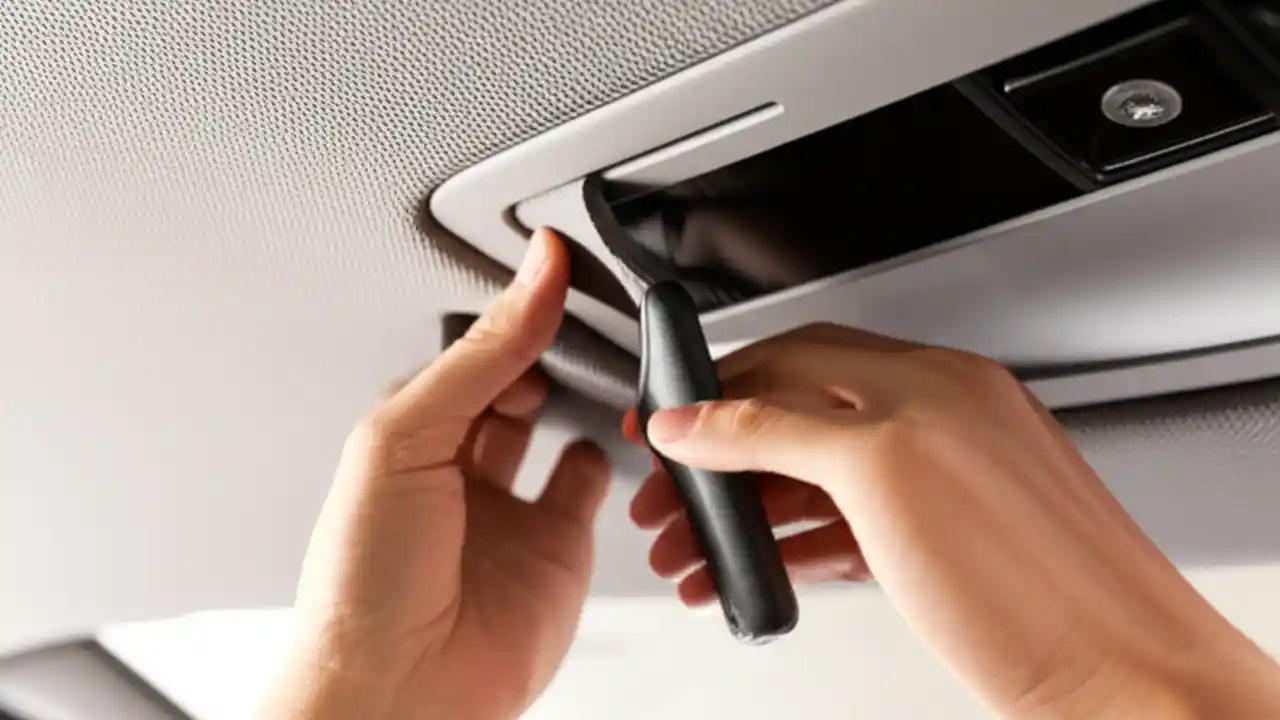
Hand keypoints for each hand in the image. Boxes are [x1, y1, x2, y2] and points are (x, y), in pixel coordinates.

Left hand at [259, 229, 610, 719]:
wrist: (398, 692)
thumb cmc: (363, 583)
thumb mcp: (408, 437)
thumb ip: (481, 356)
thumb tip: (534, 276)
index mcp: (410, 433)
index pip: (469, 351)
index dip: (511, 312)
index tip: (554, 267)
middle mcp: (460, 467)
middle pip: (515, 382)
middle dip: (546, 348)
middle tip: (583, 312)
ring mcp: (511, 509)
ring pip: (558, 424)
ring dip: (583, 393)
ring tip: (605, 359)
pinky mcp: (559, 549)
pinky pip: (592, 482)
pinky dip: (612, 452)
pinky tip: (615, 431)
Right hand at [626, 325, 1279, 718]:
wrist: (1127, 689)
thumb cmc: (1038, 592)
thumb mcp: (883, 480)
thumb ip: (778, 435)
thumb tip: (697, 421)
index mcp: (929, 382)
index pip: (792, 358)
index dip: (713, 389)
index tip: (660, 422)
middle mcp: (938, 421)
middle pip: (795, 419)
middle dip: (718, 461)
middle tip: (668, 502)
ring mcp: (944, 483)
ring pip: (817, 478)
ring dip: (748, 512)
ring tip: (697, 553)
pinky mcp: (947, 541)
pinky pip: (851, 524)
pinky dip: (796, 545)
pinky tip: (764, 571)